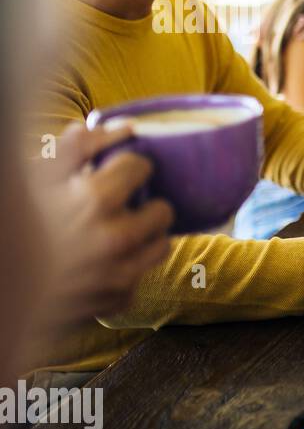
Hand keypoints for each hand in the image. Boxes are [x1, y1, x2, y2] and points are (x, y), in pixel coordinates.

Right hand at [33, 122, 174, 324]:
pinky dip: (126, 269)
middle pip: (163, 210)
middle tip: (124, 206)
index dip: (130, 167)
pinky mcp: (118, 300)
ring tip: (118, 231)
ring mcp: (119, 273)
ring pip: (162, 245)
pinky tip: (102, 264)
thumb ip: (78, 149)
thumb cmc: (17, 226)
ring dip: (146, 236)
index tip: (121, 172)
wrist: (6, 289)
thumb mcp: (36, 179)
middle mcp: (115, 238)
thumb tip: (125, 128)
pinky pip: (140, 278)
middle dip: (145, 204)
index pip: (142, 168)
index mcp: (94, 200)